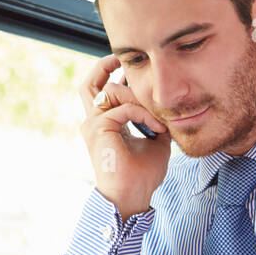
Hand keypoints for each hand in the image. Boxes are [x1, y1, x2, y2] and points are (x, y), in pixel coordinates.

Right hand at [78, 54, 170, 221]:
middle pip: (90, 84)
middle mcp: (93, 123)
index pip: (102, 94)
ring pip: (111, 91)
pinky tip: (156, 127)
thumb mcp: (155, 141)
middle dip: (105, 66)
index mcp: (105, 125)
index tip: (132, 71)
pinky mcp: (99, 128)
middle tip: (122, 59)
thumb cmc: (142, 175)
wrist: (132, 195)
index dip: (114, 77)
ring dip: (139, 98)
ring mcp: (93, 125)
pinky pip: (123, 108)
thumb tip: (165, 107)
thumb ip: (154, 121)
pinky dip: (143, 114)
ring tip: (157, 118)